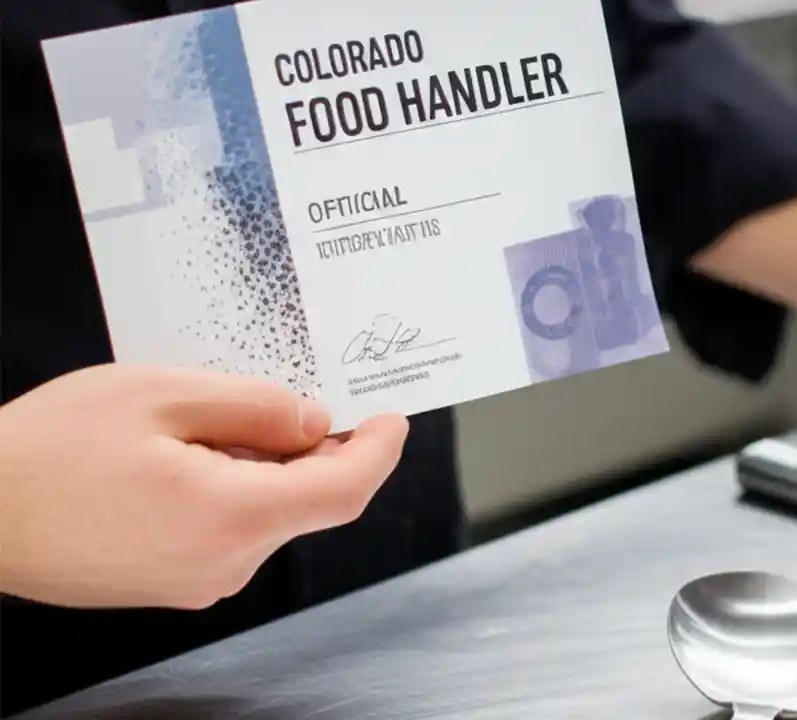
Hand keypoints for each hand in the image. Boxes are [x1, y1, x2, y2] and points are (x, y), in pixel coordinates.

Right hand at [0, 364, 407, 608]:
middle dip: (320, 450)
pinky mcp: (172, 585)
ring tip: (218, 422)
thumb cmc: (48, 451)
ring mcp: (197, 582)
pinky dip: (238, 492)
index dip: (379, 452)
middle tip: (303, 399)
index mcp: (231, 517)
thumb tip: (315, 422)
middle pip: (309, 503)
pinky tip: (196, 456)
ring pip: (269, 515)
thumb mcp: (160, 395)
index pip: (344, 492)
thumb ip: (254, 408)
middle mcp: (225, 563)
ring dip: (270, 469)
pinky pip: (233, 533)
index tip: (393, 420)